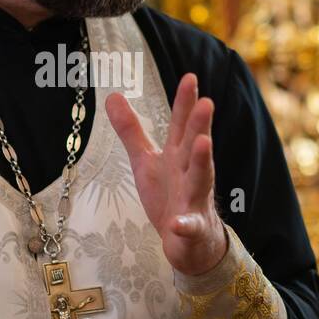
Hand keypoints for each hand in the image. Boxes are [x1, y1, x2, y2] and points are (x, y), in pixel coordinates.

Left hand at [105, 73, 228, 275]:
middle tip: (206, 102)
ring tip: (203, 144)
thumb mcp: (146, 160)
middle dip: (200, 125)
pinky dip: (185, 225)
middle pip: (195, 146)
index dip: (185, 102)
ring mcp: (194, 201)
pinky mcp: (191, 229)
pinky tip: (178, 224)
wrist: (191, 241)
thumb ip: (131, 130)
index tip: (190, 77)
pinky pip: (189, 227)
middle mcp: (190, 173)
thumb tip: (112, 96)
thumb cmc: (169, 195)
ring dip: (202, 162)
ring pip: (200, 179)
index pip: (182, 125)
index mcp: (178, 155)